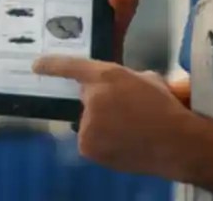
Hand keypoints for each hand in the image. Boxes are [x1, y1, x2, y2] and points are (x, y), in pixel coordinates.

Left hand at [33, 56, 192, 177]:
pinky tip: (124, 144)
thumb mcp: (147, 79)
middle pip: (86, 99)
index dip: (51, 65)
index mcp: (106, 75)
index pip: (71, 66)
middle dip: (100, 103)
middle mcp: (91, 98)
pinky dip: (103, 142)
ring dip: (102, 124)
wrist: (176, 143)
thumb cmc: (165, 107)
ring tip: (129, 130)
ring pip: (89, 122)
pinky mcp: (88, 147)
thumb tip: (115, 86)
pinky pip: (91, 141)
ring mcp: (87, 124)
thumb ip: (124, 78)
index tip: (36, 65)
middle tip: (125, 112)